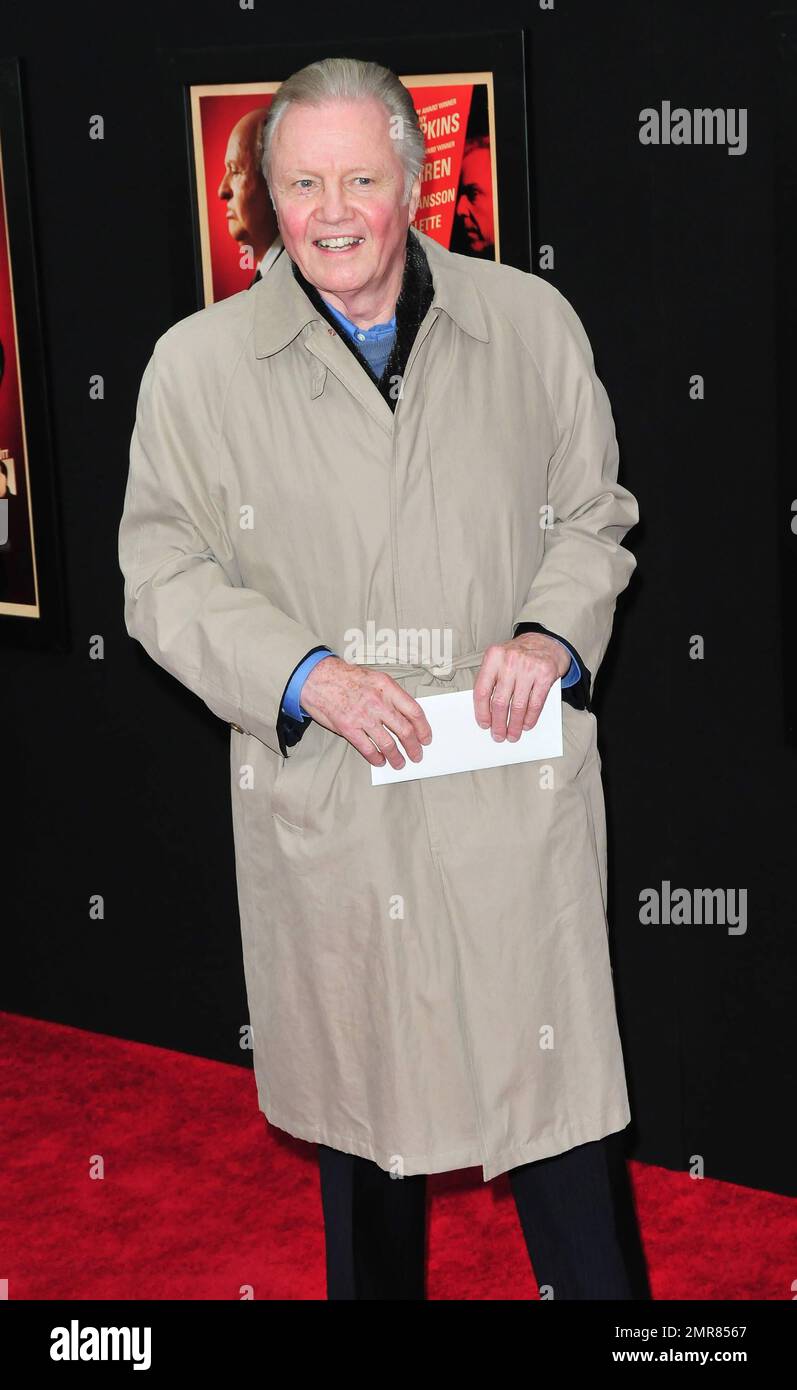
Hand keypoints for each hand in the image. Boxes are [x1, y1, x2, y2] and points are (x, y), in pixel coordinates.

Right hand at [299, 656, 432, 769]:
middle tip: (417, 755)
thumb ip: (390, 695)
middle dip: (414, 747)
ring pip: (388, 743)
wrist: (317, 677)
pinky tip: (380, 761)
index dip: (424, 728)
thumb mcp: (375, 677)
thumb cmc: (346, 677)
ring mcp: (363, 716)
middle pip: (404, 730)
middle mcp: (378, 702)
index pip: (414, 711)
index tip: (426, 738)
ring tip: (399, 763)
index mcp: (387, 687)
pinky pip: (367, 748)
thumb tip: (405, 715)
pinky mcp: (348, 728)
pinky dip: (376, 758)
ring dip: (396, 757)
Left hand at [473, 634, 570, 741]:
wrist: (547, 642)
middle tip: (499, 735)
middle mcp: (510, 660)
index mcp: (493, 657)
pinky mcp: (545, 674)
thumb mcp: (500, 660)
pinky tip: (526, 725)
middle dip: (498, 724)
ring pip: (518, 705)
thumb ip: (492, 680)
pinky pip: (535, 703)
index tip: (484, 725)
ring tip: (513, 735)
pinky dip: (530, 718)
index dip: (481, 712)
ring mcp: (529, 667)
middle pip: (500, 701)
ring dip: (514, 725)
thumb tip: (487, 713)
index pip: (482, 690)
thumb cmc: (519, 655)